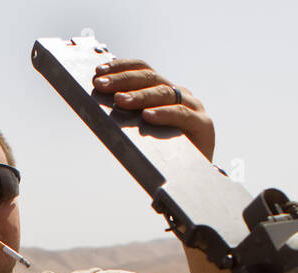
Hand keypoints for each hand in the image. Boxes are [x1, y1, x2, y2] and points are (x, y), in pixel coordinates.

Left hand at [94, 58, 214, 160]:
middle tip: (101, 84)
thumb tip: (95, 107)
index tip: (98, 71)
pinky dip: (163, 114)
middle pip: (150, 78)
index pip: (142, 71)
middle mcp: (179, 94)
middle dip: (123, 80)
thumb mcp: (141, 132)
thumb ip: (127, 118)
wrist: (191, 179)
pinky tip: (147, 116)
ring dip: (140, 96)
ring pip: (164, 93)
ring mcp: (192, 107)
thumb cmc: (162, 156)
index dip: (121, 67)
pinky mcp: (203, 124)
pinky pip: (181, 115)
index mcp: (164, 92)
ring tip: (120, 100)